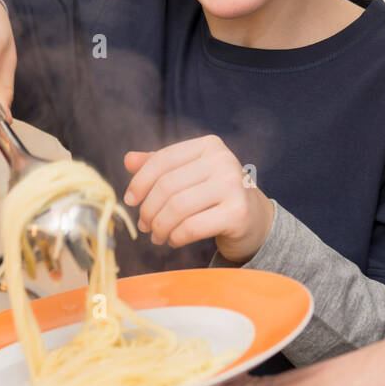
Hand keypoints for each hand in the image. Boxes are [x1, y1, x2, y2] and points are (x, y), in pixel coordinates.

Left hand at [123, 135, 274, 262]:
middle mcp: (223, 160)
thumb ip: (161, 166)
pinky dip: (176, 237)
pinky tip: (174, 240)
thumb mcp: (190, 175)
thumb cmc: (216, 195)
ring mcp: (233, 186)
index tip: (130, 200)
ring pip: (177, 208)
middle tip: (145, 225)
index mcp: (209, 145)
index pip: (163, 159)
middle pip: (168, 186)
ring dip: (160, 227)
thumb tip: (128, 159)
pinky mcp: (237, 213)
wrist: (256, 220)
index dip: (140, 181)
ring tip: (157, 236)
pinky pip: (192, 227)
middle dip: (149, 210)